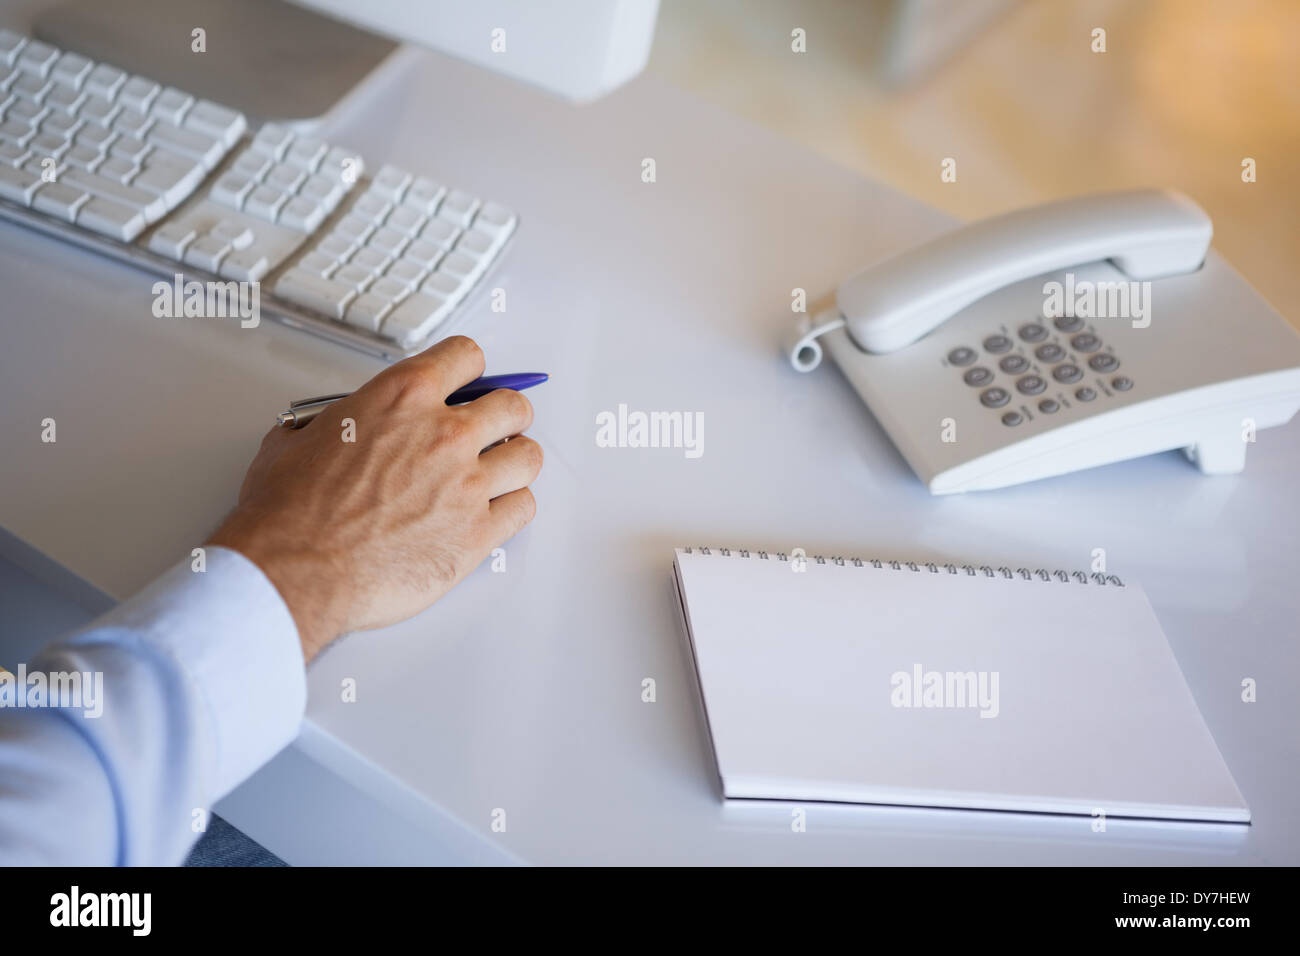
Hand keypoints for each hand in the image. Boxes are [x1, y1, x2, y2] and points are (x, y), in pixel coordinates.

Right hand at [208, 336, 541, 662]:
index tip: (468, 384)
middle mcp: (444, 435)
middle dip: (506, 416)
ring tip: (497, 473)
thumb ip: (338, 422)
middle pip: (513, 406)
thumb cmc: (290, 512)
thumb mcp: (299, 437)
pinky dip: (513, 507)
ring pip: (528, 457)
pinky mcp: (476, 534)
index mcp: (403, 398)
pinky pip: (524, 508)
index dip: (469, 370)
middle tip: (494, 430)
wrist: (296, 569)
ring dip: (514, 462)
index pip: (465, 356)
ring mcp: (467, 485)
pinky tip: (494, 511)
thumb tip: (339, 426)